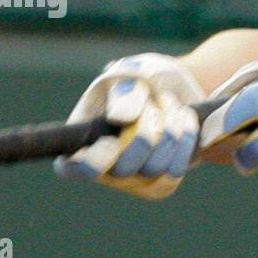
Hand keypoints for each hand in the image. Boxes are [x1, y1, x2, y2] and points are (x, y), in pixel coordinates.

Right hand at [54, 53, 203, 199]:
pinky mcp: (162, 182)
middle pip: (123, 169)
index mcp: (80, 141)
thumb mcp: (128, 75)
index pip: (72, 169)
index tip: (110, 142)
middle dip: (145, 133)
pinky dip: (184, 140)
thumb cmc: (139, 81)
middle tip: (154, 103)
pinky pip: (175, 170)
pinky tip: (185, 117)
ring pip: (154, 169)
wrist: (171, 88)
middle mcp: (104, 169)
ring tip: (169, 102)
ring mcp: (134, 180)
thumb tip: (121, 118)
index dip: (91, 164)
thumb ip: (123, 94)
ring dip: (169, 130)